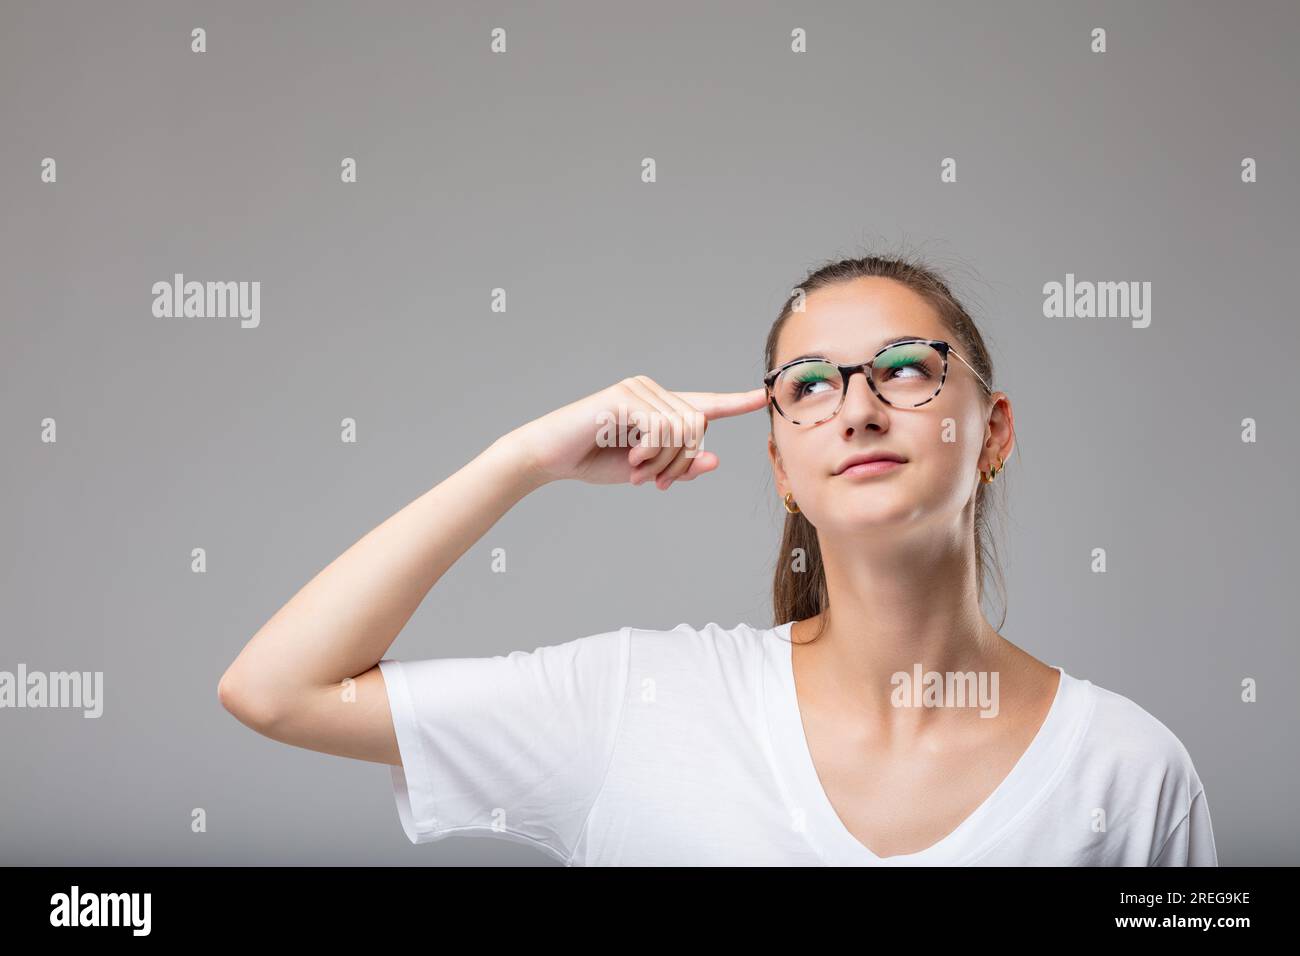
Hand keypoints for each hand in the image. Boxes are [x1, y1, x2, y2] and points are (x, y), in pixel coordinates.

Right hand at [505, 375, 768, 488]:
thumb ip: (679, 467)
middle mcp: (652, 391)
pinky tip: (631, 459)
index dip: (735, 402)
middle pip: (697, 428)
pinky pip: (661, 428)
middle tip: (654, 481)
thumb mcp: (645, 471)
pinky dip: (651, 452)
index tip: (762, 396)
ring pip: (682, 430)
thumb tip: (714, 461)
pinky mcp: (624, 397)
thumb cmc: (592, 461)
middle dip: (680, 463)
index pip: (704, 404)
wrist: (549, 458)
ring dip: (664, 461)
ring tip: (638, 471)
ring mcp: (638, 390)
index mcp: (659, 406)